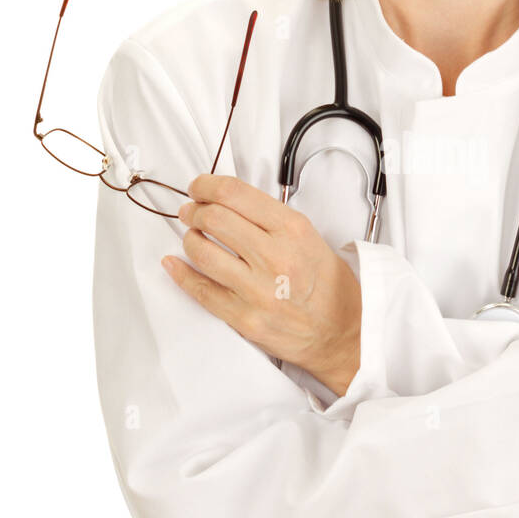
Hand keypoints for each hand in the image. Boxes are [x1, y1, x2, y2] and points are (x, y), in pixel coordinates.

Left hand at [160, 174, 361, 394]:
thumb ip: (270, 218)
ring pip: (201, 251)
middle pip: (214, 218)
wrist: (343, 332)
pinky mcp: (244, 317)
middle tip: (191, 211)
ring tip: (192, 236)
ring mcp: (257, 289)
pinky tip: (174, 263)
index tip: (199, 187)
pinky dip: (181, 273)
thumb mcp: (309, 237)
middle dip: (194, 210)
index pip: (235, 194)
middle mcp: (274, 257)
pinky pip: (201, 290)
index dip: (206, 185)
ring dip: (189, 238)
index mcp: (292, 230)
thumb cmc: (328, 286)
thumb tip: (227, 202)